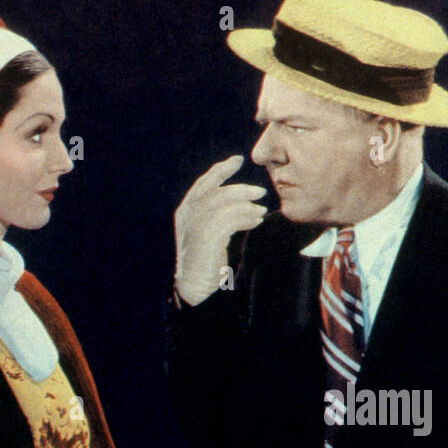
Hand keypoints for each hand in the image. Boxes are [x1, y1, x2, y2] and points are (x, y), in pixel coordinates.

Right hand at [173, 155, 266, 304]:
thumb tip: (250, 207)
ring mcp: (194, 224)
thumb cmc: (207, 265)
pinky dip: (245, 217)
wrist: (195, 288)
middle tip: (260, 191)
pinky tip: (256, 221)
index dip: (221, 170)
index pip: (204, 184)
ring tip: (261, 210)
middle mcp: (187, 214)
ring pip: (222, 202)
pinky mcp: (205, 235)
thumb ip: (222, 219)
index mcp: (186, 211)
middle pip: (215, 189)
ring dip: (245, 204)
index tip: (238, 160)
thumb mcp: (212, 236)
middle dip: (239, 187)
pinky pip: (229, 218)